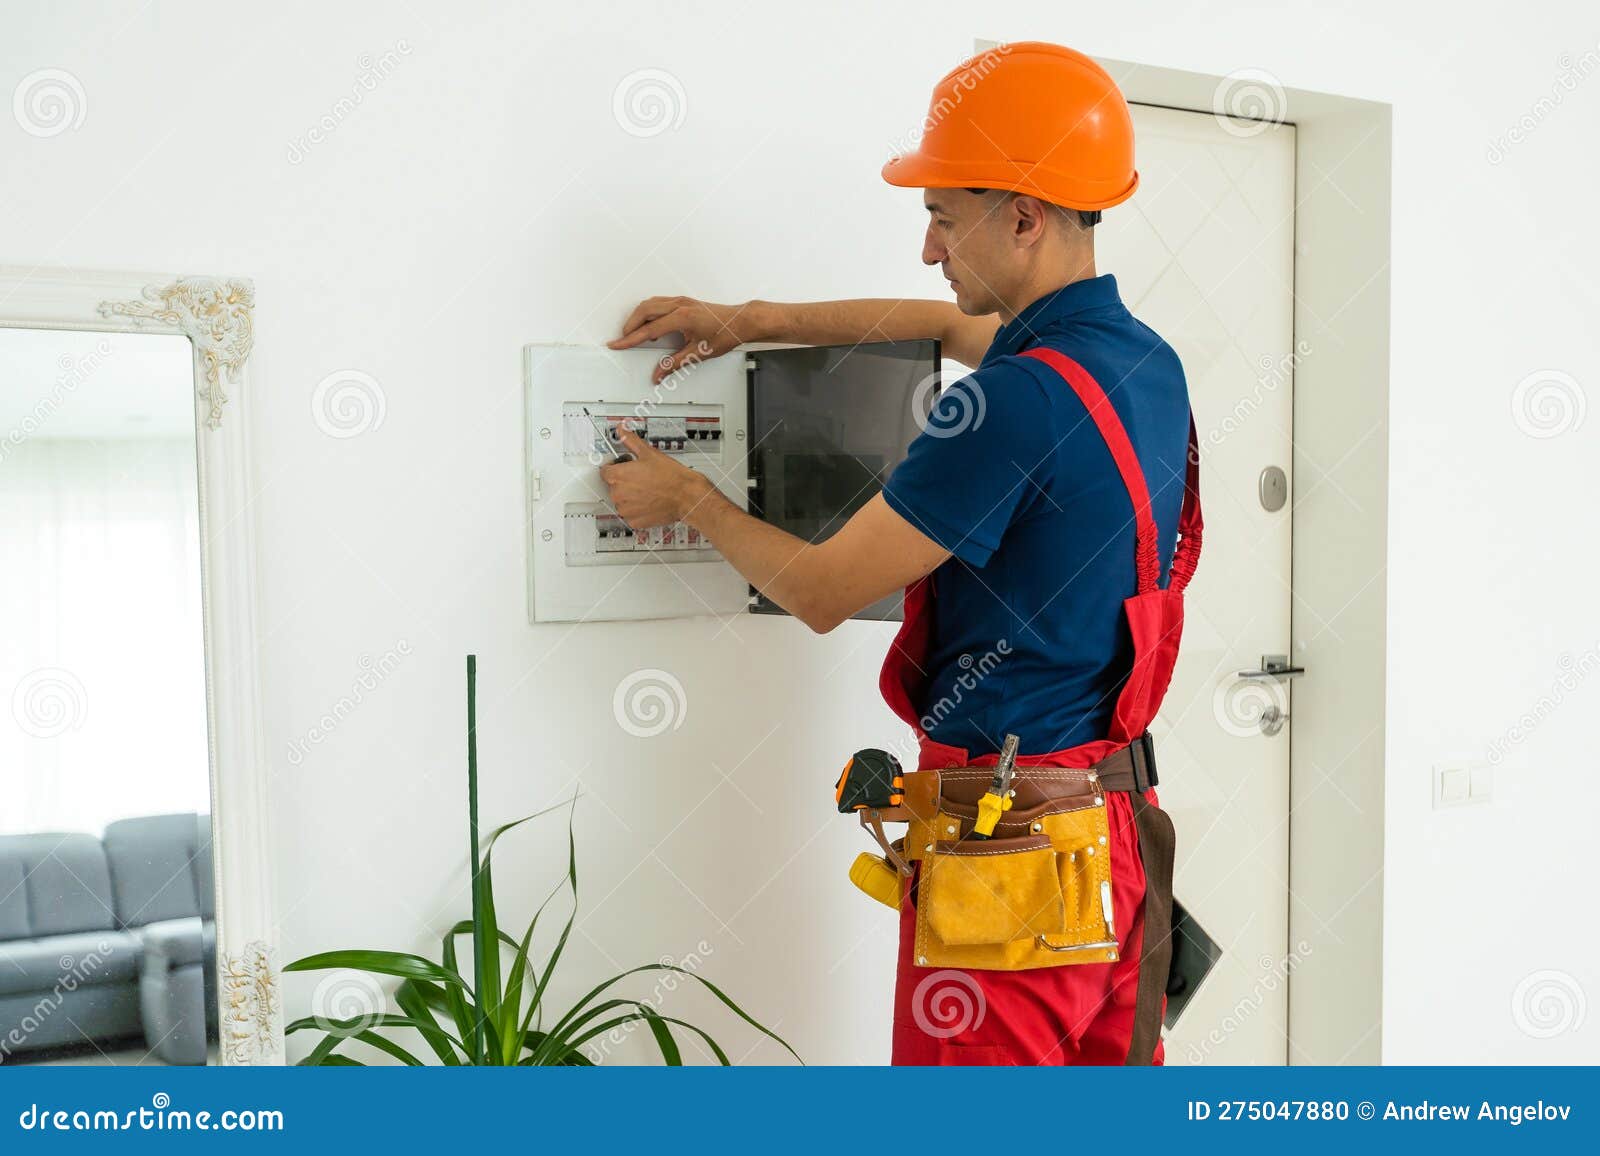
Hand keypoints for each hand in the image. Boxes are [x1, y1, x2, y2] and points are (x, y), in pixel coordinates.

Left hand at [599, 428, 716, 528]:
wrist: (686, 496)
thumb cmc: (671, 477)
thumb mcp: (649, 453)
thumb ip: (630, 440)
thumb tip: (621, 430)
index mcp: (618, 475)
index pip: (605, 470)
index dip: (616, 466)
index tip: (624, 466)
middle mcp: (618, 494)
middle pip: (613, 486)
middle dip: (625, 481)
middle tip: (642, 478)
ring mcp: (626, 509)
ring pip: (621, 501)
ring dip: (630, 496)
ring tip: (647, 489)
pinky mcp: (634, 521)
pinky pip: (630, 514)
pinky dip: (637, 509)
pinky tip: (649, 501)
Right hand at [608, 296, 752, 382]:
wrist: (740, 321)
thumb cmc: (725, 333)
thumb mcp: (698, 353)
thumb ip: (674, 364)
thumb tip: (659, 374)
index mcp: (682, 317)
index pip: (648, 330)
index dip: (630, 339)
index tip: (618, 344)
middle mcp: (679, 305)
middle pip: (643, 312)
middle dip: (630, 326)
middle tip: (623, 340)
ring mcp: (681, 301)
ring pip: (649, 304)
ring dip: (638, 317)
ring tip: (633, 333)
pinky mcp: (683, 301)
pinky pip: (658, 302)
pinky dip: (648, 312)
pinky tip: (649, 324)